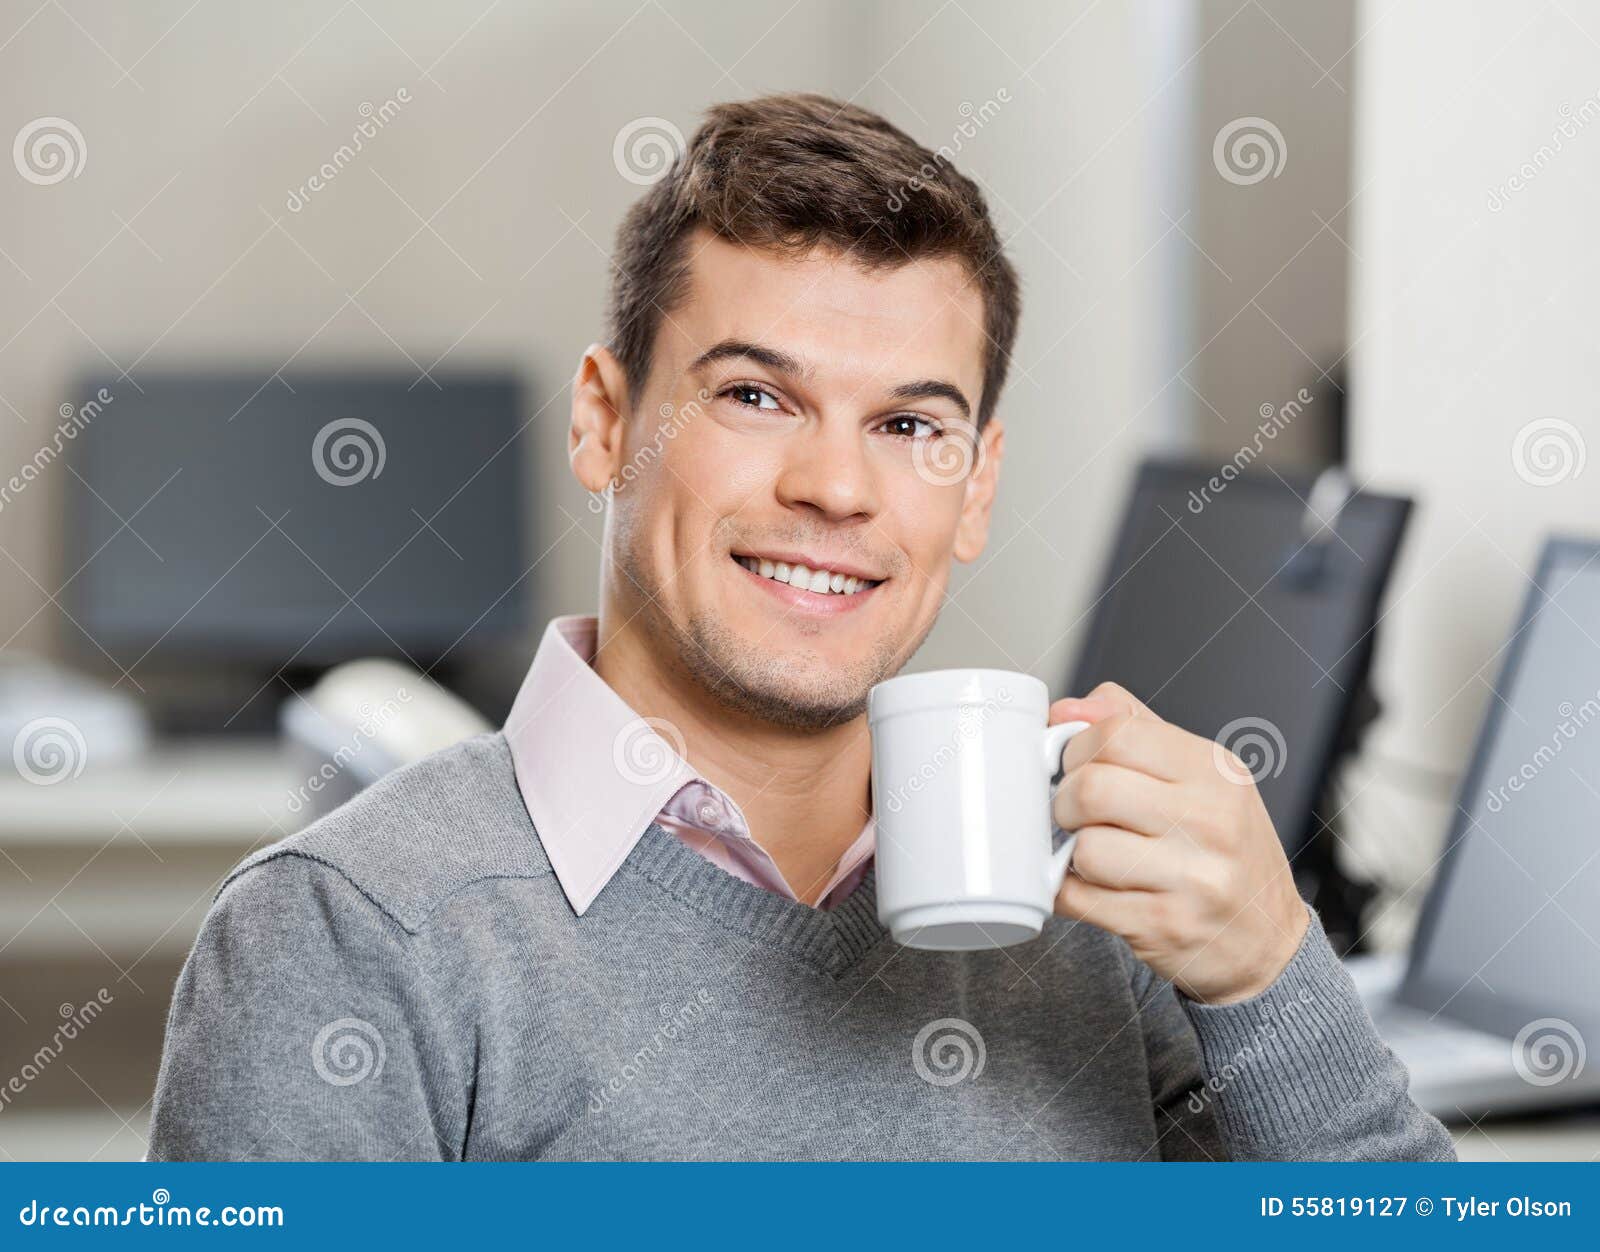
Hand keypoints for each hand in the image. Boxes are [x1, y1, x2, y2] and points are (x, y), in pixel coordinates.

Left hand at [1049, 682, 1309, 1004]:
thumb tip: (1066, 708)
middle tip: (1072, 814)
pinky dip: (1067, 892)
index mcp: (1214, 771)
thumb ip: (1133, 729)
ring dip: (1071, 854)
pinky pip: (1079, 899)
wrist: (1267, 941)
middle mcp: (1210, 821)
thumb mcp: (1199, 776)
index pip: (1114, 734)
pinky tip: (1091, 888)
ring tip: (1093, 856)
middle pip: (1090, 789)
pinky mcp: (1164, 926)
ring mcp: (1192, 878)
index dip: (1075, 749)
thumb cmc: (1222, 851)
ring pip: (1084, 848)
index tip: (1074, 766)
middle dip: (1063, 802)